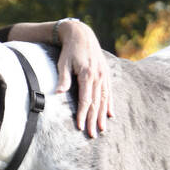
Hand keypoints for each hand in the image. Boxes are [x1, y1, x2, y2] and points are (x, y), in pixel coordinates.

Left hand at [54, 20, 112, 136]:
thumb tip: (59, 93)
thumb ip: (63, 78)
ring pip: (104, 99)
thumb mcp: (63, 62)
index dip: (82, 114)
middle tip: (92, 135)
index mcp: (88, 74)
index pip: (86, 100)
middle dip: (93, 120)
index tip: (80, 127)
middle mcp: (98, 76)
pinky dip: (110, 104)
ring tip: (102, 129)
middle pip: (96, 103)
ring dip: (103, 116)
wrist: (81, 34)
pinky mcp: (106, 73)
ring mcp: (104, 75)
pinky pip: (109, 92)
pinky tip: (110, 115)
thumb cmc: (69, 50)